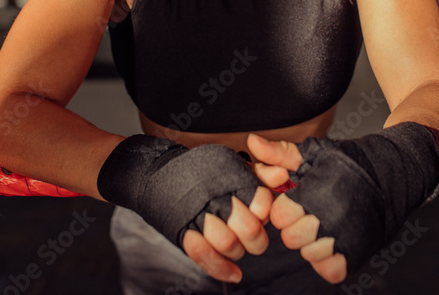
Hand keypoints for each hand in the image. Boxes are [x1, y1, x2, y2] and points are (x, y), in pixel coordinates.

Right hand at [97, 137, 275, 283]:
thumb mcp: (231, 164)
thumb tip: (282, 177)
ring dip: (237, 252)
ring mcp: (197, 216)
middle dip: (255, 237)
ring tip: (237, 246)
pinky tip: (234, 274)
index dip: (264, 212)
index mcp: (230, 178)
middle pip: (247, 227)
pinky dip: (221, 269)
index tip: (260, 214)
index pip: (260, 201)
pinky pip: (203, 256)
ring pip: (227, 244)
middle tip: (253, 236)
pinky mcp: (182, 232)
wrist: (156, 174)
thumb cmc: (199, 171)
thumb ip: (258, 172)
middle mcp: (215, 197)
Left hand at [247, 124, 438, 283]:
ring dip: (314, 244)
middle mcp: (331, 216)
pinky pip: (330, 270)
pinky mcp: (359, 254)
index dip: (285, 209)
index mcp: (316, 190)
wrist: (395, 173)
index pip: (280, 215)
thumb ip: (280, 153)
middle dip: (297, 226)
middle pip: (291, 238)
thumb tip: (252, 142)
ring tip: (326, 226)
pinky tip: (335, 242)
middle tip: (312, 213)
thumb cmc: (351, 161)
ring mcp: (346, 237)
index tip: (297, 201)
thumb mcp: (314, 152)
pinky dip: (330, 260)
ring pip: (310, 255)